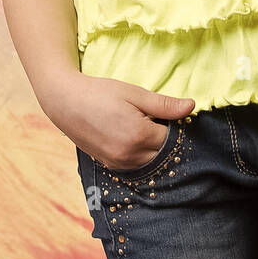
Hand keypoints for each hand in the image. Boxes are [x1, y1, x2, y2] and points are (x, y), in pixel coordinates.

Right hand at [36, 71, 194, 170]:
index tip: (173, 114)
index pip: (173, 138)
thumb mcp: (134, 93)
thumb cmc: (100, 93)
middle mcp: (130, 155)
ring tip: (148, 127)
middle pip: (164, 154)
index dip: (177, 125)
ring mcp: (119, 163)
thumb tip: (192, 106)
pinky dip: (143, 154)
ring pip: (152, 162)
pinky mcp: (111, 165)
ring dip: (156, 149)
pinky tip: (137, 138)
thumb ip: (164, 104)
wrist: (65, 102)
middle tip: (161, 120)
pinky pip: (137, 165)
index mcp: (139, 135)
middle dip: (168, 140)